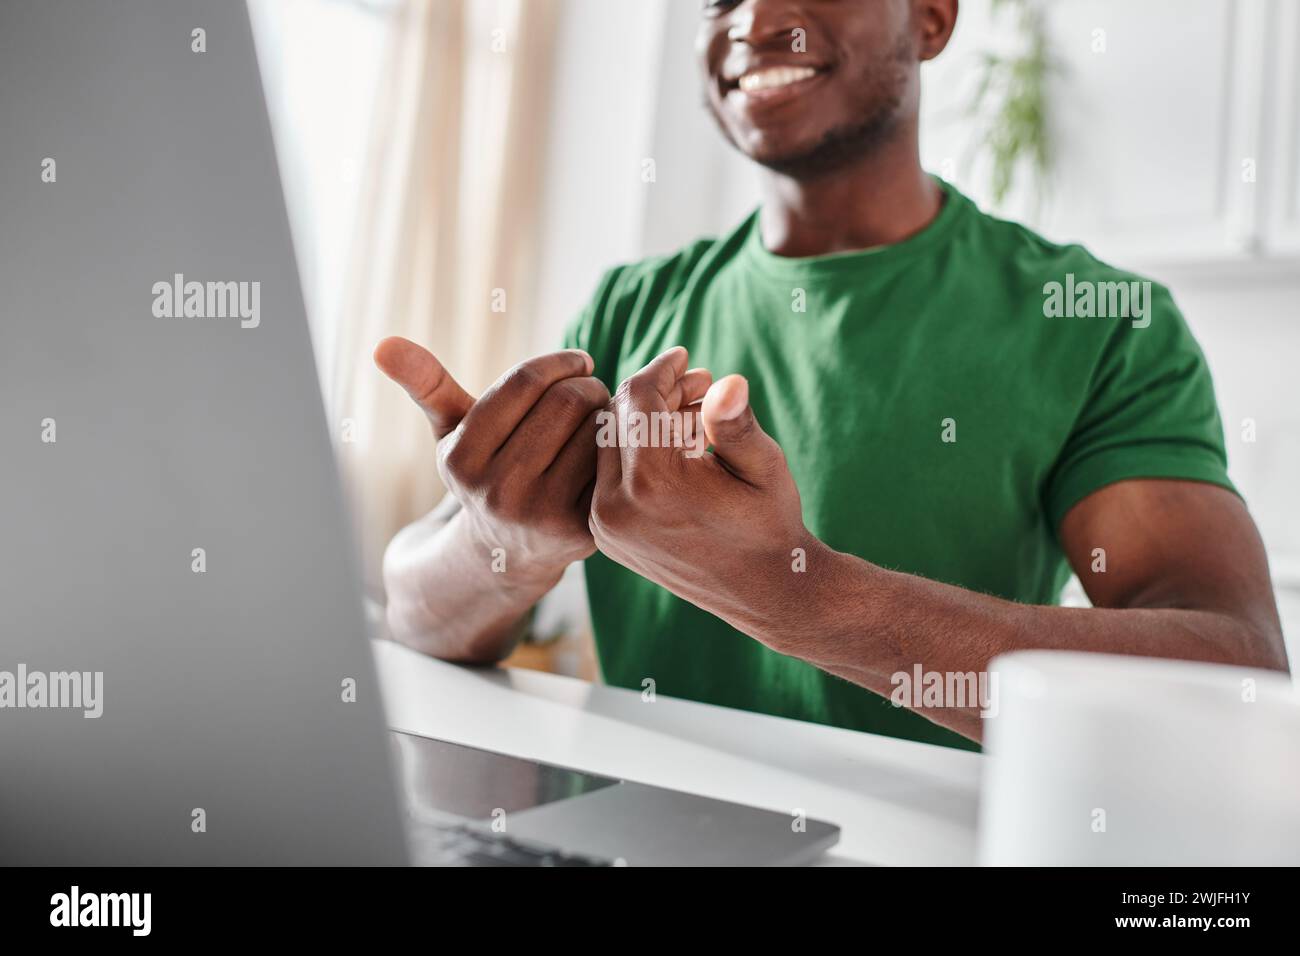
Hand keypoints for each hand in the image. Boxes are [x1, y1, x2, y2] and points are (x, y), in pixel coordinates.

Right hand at [375, 337, 609, 582]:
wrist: (508, 551)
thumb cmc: (486, 471)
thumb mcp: (452, 432)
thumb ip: (426, 385)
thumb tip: (382, 344)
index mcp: (459, 459)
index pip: (524, 381)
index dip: (559, 362)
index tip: (578, 362)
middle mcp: (495, 491)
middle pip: (566, 402)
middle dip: (587, 387)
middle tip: (592, 392)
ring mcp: (538, 515)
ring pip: (594, 429)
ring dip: (607, 415)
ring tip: (598, 419)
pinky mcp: (579, 531)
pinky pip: (612, 463)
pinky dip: (619, 447)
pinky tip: (610, 449)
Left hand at [589, 347, 821, 646]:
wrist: (764, 592)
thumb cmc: (770, 525)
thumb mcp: (763, 470)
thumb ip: (736, 425)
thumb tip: (728, 383)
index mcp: (654, 485)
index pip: (638, 399)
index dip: (662, 369)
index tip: (685, 357)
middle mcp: (617, 506)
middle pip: (616, 418)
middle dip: (655, 394)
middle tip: (698, 385)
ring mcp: (605, 525)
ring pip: (607, 444)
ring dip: (644, 421)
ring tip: (693, 416)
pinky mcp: (605, 536)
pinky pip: (606, 475)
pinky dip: (635, 452)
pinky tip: (678, 448)